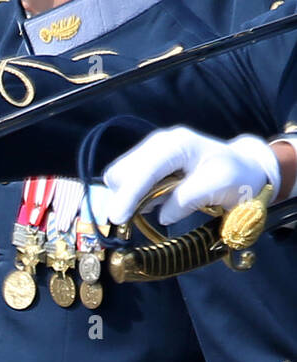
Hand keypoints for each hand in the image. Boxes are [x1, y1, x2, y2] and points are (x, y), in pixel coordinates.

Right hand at [104, 127, 280, 225]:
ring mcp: (152, 149)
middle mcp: (158, 142)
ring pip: (121, 176)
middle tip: (138, 218)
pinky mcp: (150, 160)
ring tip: (154, 208)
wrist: (245, 167)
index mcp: (176, 145)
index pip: (143, 170)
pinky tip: (154, 201)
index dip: (128, 195)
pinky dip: (135, 195)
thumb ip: (188, 200)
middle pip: (122, 172)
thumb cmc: (237, 177)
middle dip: (124, 197)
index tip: (116, 219)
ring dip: (129, 197)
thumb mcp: (221, 188)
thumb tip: (162, 215)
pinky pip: (129, 179)